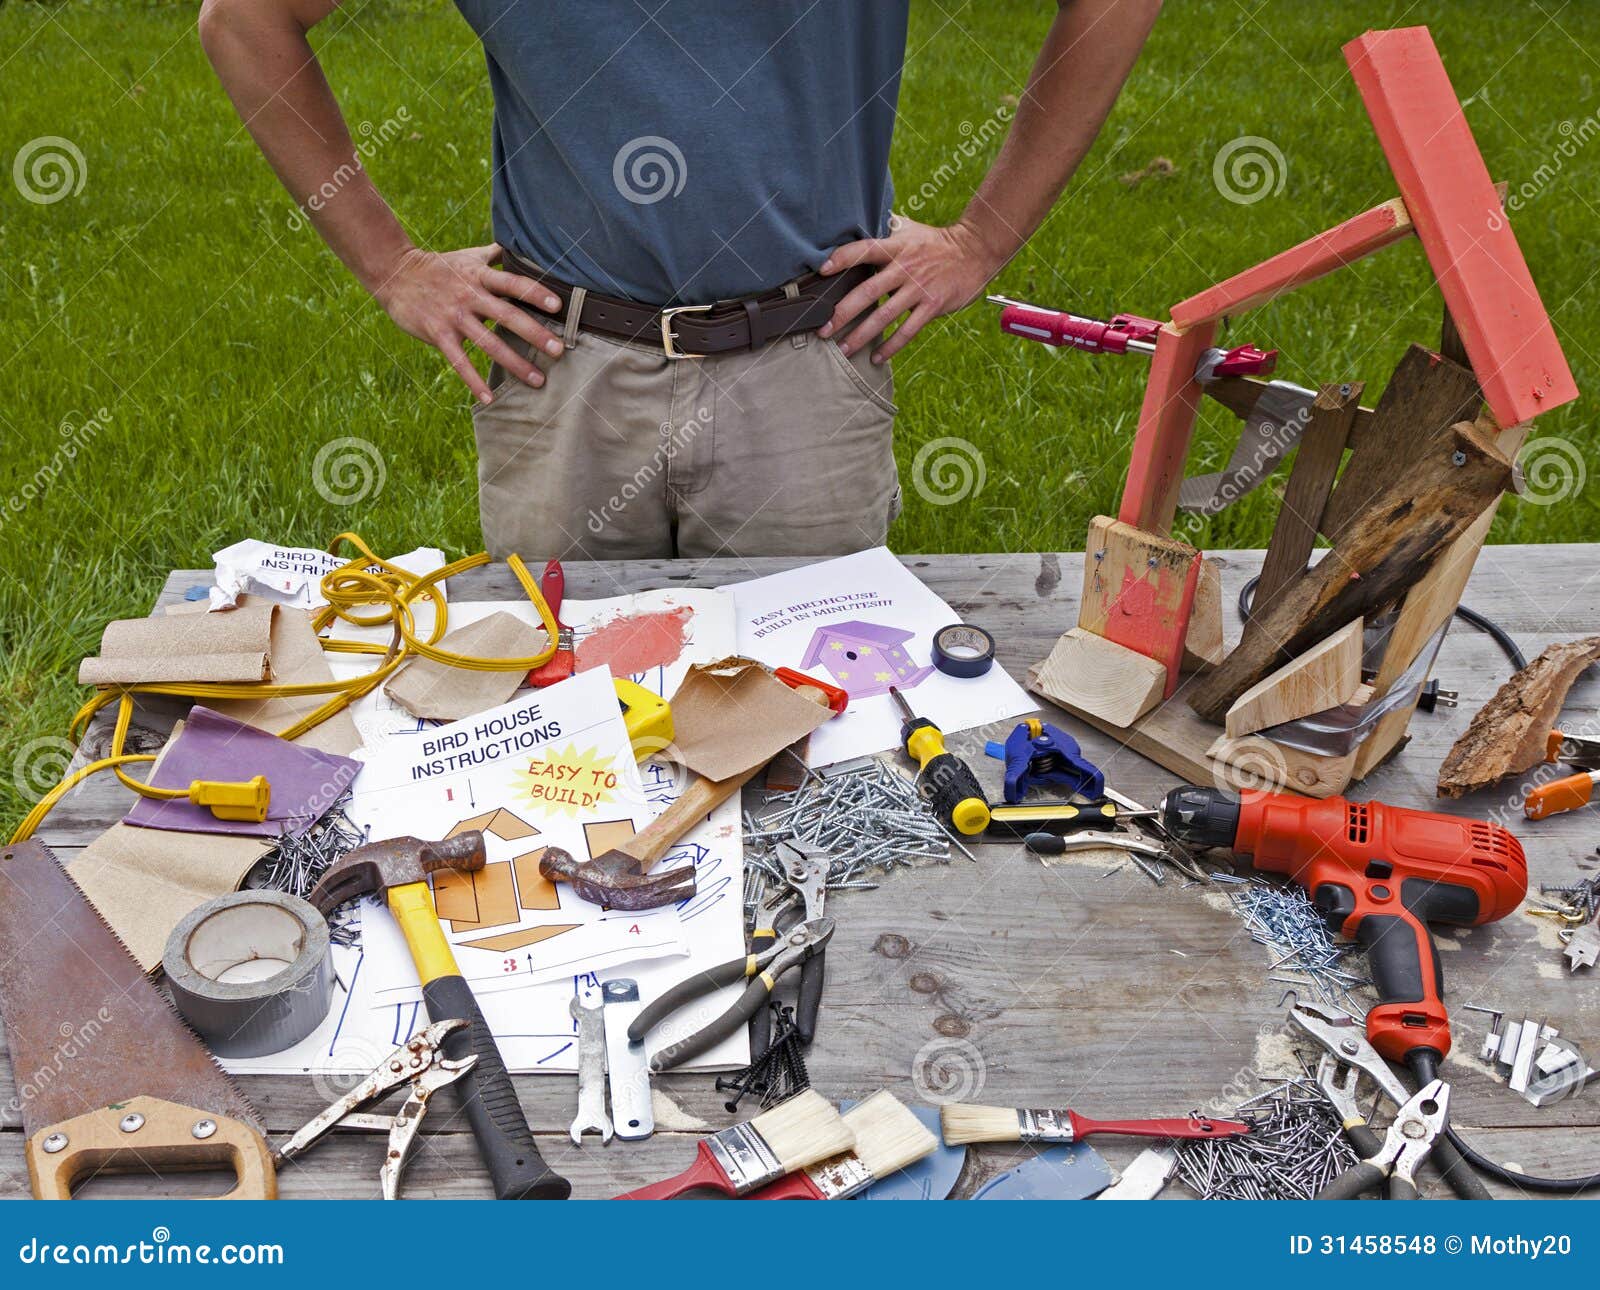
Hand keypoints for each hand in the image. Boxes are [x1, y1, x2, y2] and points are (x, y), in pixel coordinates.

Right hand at [370, 244, 564, 402]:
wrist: (395, 274)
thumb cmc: (439, 267)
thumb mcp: (468, 256)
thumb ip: (496, 255)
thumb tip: (524, 245)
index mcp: (480, 275)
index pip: (513, 282)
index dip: (535, 292)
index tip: (557, 306)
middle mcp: (469, 295)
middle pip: (507, 315)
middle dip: (534, 333)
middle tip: (558, 350)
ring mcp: (454, 316)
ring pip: (489, 343)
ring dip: (514, 363)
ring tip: (538, 380)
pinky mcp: (438, 334)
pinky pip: (459, 361)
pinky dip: (473, 381)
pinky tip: (489, 398)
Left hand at [818, 215, 1004, 362]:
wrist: (975, 251)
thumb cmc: (935, 241)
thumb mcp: (909, 229)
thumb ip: (883, 230)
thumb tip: (856, 224)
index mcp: (896, 247)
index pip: (864, 249)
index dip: (842, 258)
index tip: (821, 271)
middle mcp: (904, 267)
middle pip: (867, 291)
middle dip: (842, 313)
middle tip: (822, 330)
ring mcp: (918, 288)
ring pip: (884, 316)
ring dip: (861, 335)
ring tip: (842, 350)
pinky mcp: (932, 306)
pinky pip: (907, 331)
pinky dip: (891, 346)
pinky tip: (877, 357)